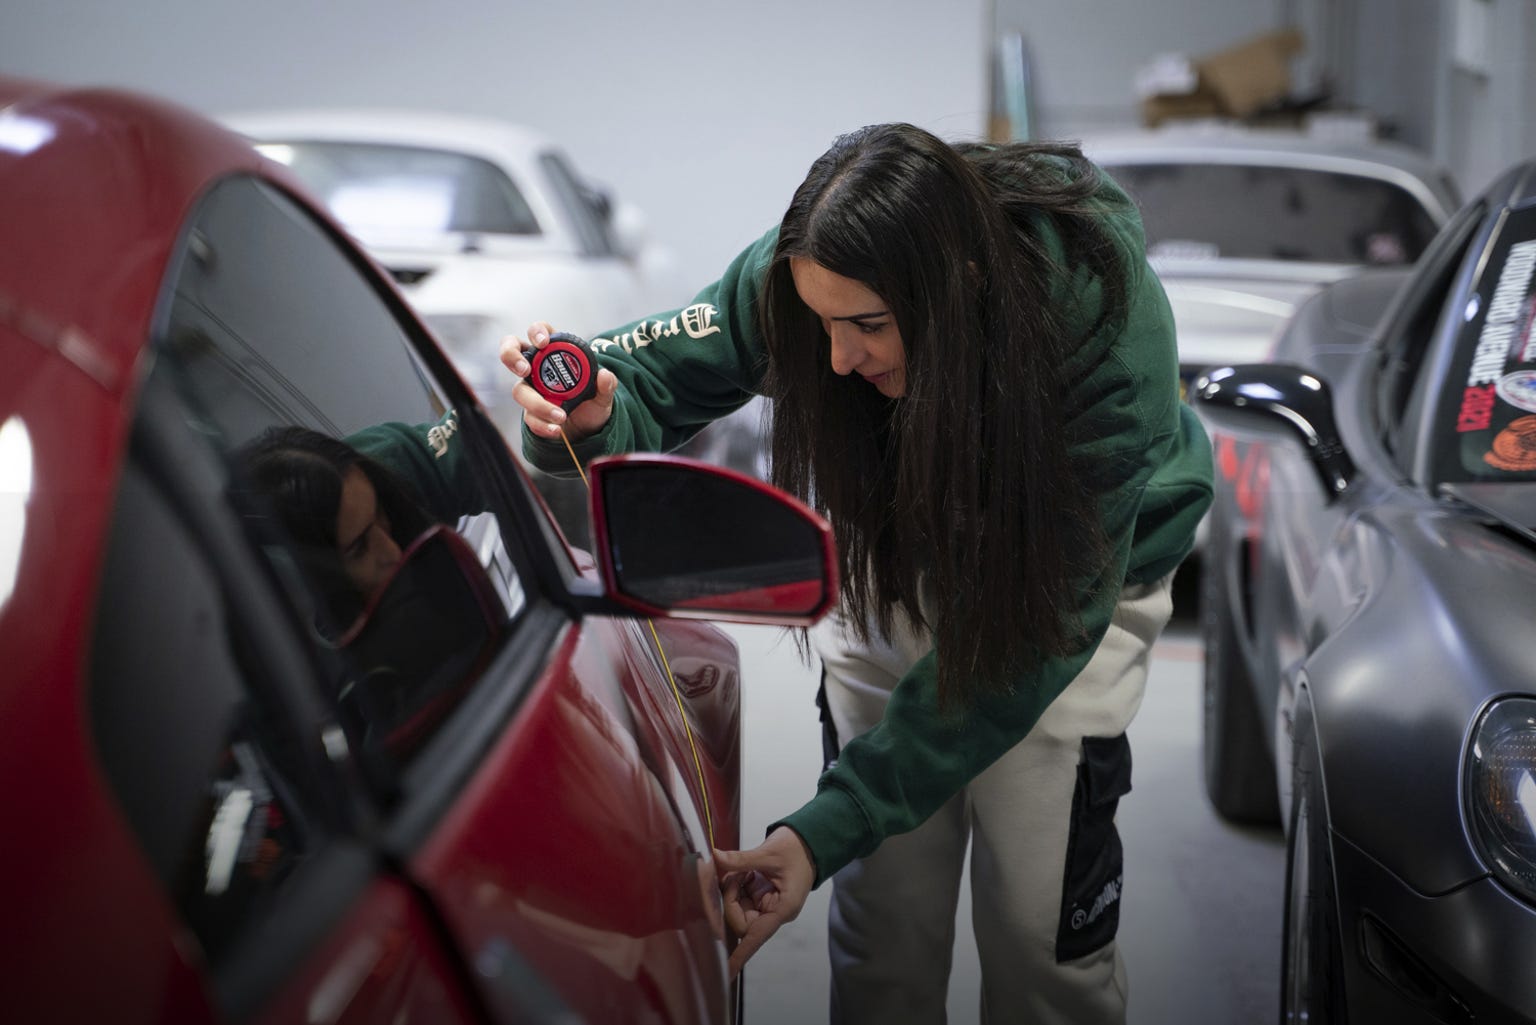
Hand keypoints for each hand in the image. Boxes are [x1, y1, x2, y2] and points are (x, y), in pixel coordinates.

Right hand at [500, 321, 618, 441]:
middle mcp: (537, 367)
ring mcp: (530, 389)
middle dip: (511, 356)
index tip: (543, 343)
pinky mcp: (529, 411)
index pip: (539, 331)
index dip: (537, 332)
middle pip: (511, 349)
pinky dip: (542, 424)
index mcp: (555, 352)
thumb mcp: (603, 394)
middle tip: (524, 370)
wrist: (588, 429)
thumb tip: (605, 375)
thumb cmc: (592, 402)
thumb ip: (606, 385)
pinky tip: (556, 429)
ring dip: (537, 404)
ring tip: (561, 416)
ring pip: (519, 390)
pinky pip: (528, 416)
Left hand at [714, 826, 815, 976]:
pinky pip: (739, 897)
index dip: (740, 954)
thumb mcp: (769, 853)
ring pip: (737, 908)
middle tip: (732, 875)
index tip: (726, 972)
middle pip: (741, 921)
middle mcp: (774, 911)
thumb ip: (742, 859)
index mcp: (783, 908)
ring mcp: (766, 904)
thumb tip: (716, 857)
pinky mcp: (760, 896)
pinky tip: (741, 871)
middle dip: (730, 899)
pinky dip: (734, 884)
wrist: (808, 840)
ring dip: (732, 890)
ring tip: (740, 869)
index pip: (756, 937)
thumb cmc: (797, 850)